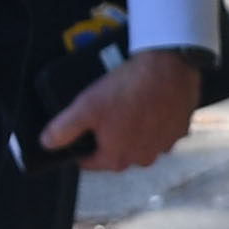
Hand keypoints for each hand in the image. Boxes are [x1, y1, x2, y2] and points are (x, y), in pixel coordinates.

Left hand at [41, 44, 202, 174]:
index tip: (84, 125)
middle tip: (107, 110)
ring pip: (140, 142)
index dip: (81, 145)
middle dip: (110, 136)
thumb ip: (62, 130)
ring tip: (130, 104)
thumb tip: (47, 144)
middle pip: (117, 152)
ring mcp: (164, 145)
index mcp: (117, 158)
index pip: (89, 162)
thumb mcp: (85, 107)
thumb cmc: (126, 89)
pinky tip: (150, 103)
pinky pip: (161, 131)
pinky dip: (155, 121)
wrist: (169, 66)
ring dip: (134, 130)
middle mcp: (142, 159)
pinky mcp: (180, 130)